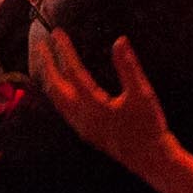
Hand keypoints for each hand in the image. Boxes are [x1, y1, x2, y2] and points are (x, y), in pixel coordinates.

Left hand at [27, 24, 179, 171]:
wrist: (151, 160)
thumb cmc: (149, 127)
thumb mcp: (142, 94)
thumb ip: (129, 67)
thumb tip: (120, 40)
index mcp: (92, 106)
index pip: (73, 72)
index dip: (64, 51)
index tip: (57, 33)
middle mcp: (81, 117)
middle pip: (55, 87)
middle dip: (47, 64)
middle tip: (42, 45)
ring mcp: (81, 127)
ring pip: (56, 100)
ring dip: (50, 79)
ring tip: (46, 63)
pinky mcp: (86, 133)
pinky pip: (63, 109)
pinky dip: (57, 93)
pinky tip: (62, 89)